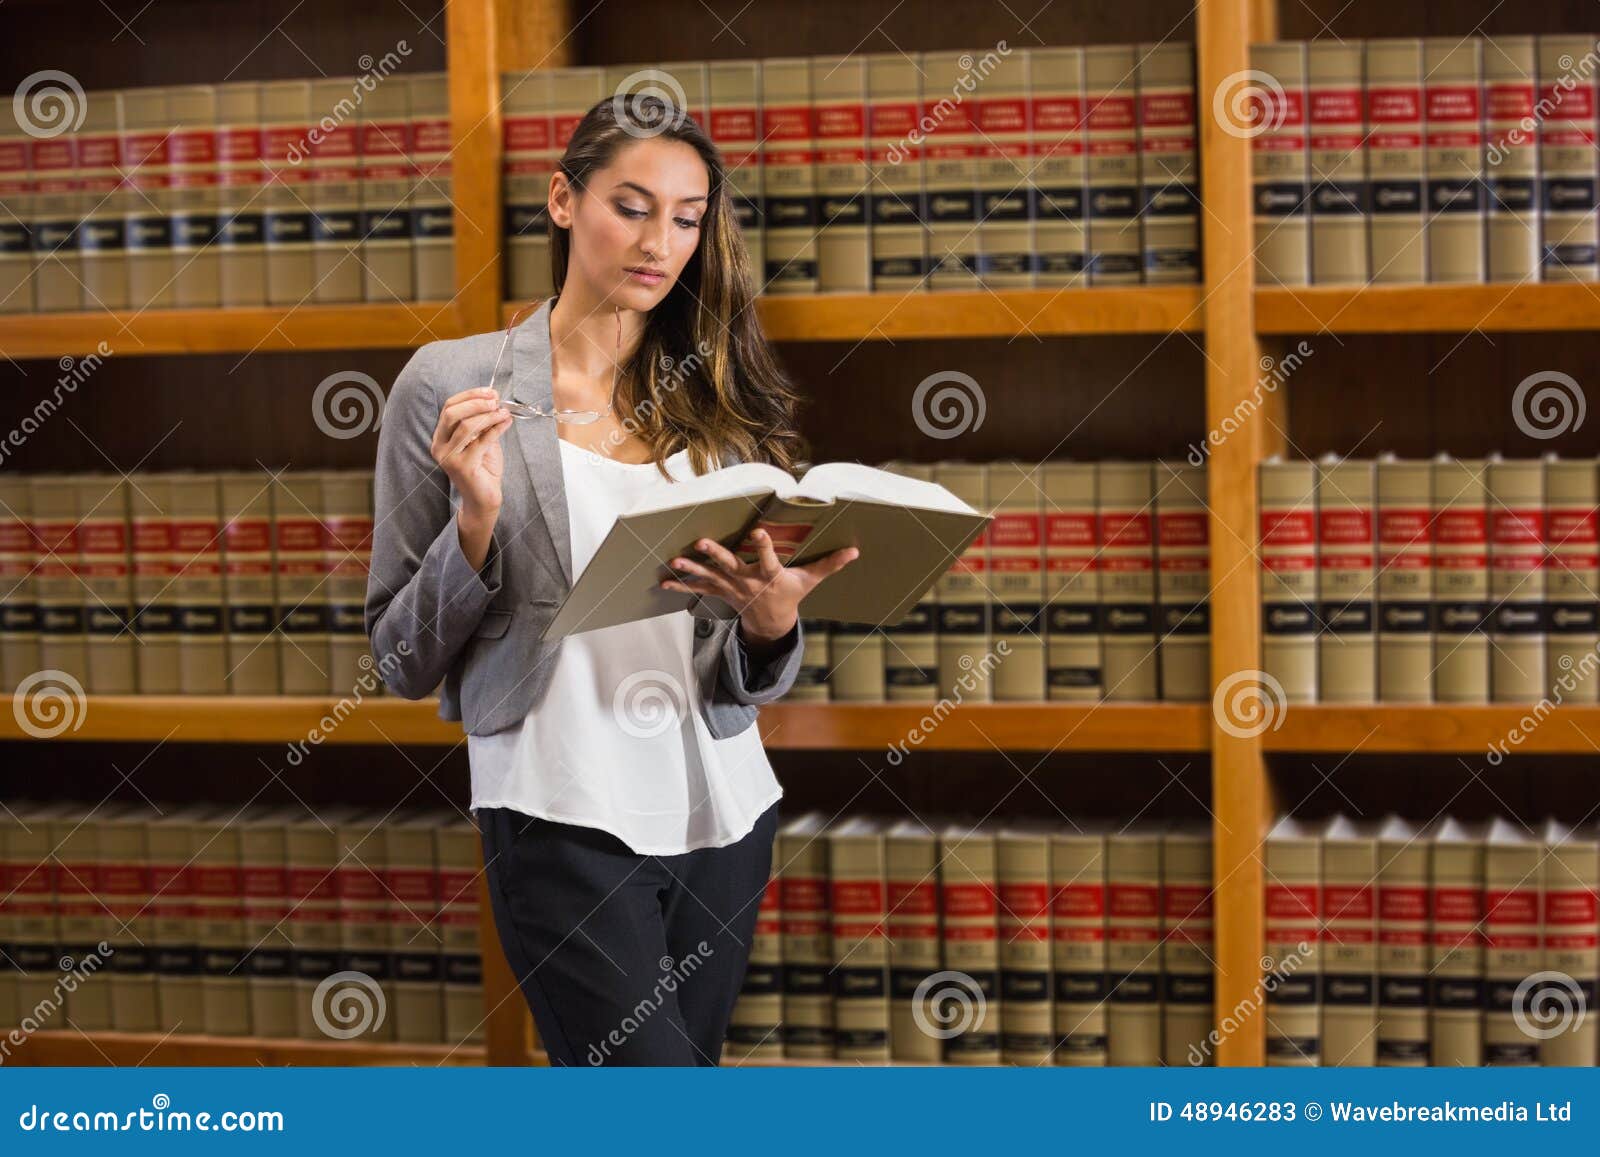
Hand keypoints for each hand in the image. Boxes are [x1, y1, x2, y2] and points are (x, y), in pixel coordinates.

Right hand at [432, 386, 514, 517]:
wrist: (484, 497)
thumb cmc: (483, 467)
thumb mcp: (481, 439)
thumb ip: (483, 422)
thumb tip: (494, 399)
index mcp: (440, 437)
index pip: (449, 407)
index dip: (469, 396)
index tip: (490, 392)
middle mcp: (440, 446)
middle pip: (452, 414)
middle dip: (475, 403)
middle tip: (495, 400)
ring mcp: (449, 458)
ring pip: (467, 426)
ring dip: (488, 415)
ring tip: (504, 412)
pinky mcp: (463, 467)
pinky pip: (482, 441)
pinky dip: (497, 428)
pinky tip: (507, 422)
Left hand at [659, 530, 859, 644]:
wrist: (771, 624)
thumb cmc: (791, 595)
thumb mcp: (811, 581)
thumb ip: (830, 564)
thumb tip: (855, 551)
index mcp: (770, 576)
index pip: (768, 558)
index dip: (764, 545)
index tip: (758, 531)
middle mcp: (748, 582)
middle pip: (730, 566)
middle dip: (715, 555)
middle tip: (700, 542)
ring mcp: (731, 588)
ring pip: (709, 577)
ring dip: (690, 570)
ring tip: (674, 560)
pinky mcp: (721, 592)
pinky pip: (698, 589)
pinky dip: (680, 586)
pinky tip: (662, 581)